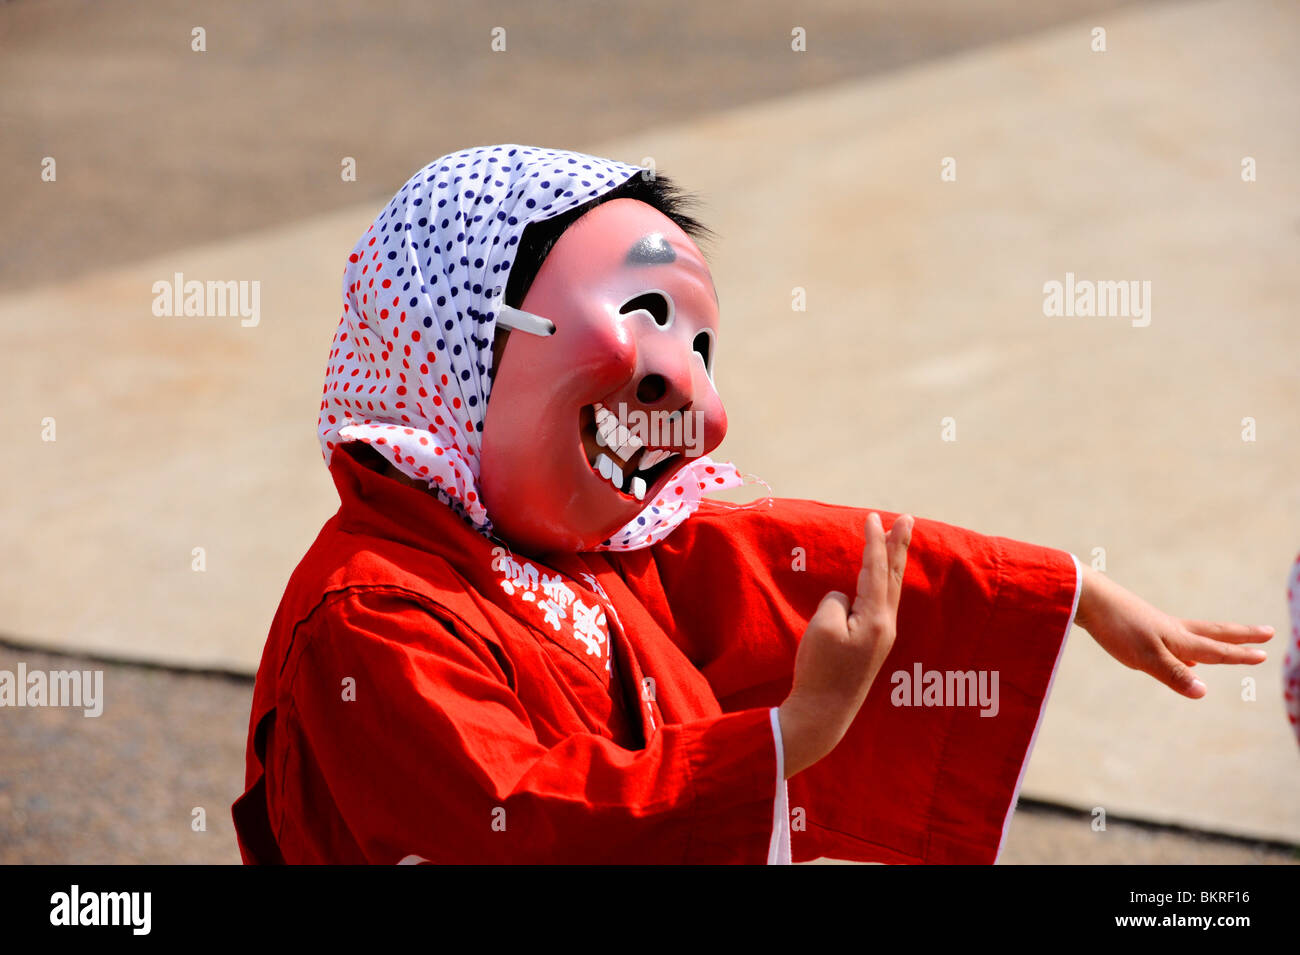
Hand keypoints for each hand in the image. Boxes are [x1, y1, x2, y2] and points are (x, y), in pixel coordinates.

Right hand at [778, 512, 913, 777]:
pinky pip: (879, 605)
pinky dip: (880, 584)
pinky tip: (876, 583)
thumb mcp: (823, 626)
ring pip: (889, 591)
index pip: (876, 570)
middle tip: (906, 520)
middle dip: (897, 546)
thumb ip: (837, 601)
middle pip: (893, 577)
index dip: (874, 542)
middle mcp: (885, 625)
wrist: (823, 713)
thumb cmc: (820, 669)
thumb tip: (844, 598)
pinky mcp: (871, 647)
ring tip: (895, 543)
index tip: (873, 516)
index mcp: (876, 617)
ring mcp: (880, 637)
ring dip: (891, 564)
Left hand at [1075, 566, 1272, 697]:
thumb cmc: (1116, 627)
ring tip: (1229, 646)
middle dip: (1241, 635)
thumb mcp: (1145, 657)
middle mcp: (1172, 629)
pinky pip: (1172, 637)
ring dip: (1216, 639)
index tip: (1265, 654)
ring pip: (1194, 633)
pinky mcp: (1138, 625)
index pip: (1216, 650)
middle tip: (1267, 631)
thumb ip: (1173, 674)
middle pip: (1214, 632)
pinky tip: (1180, 654)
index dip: (1240, 655)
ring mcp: (1155, 625)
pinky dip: (1186, 647)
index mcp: (1178, 639)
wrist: (1086, 597)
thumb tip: (1203, 692)